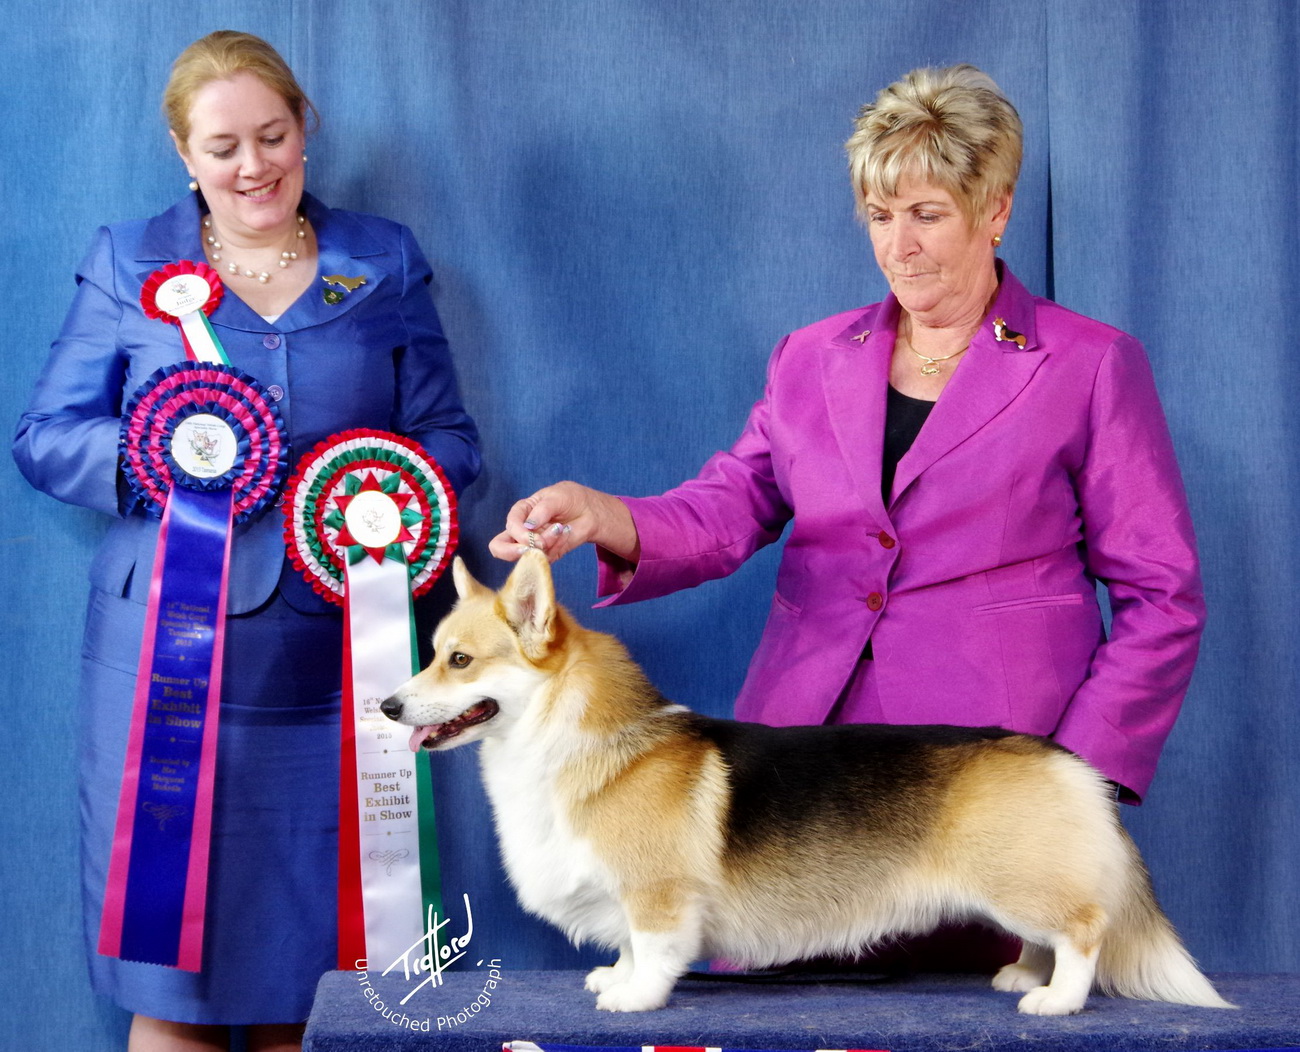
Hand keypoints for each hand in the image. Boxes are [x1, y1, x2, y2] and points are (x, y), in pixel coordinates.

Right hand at [488, 481, 639, 563]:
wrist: (590, 510)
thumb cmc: (570, 498)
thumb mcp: (556, 497)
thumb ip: (541, 510)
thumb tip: (528, 526)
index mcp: (520, 513)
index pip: (509, 526)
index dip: (518, 534)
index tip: (534, 538)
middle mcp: (522, 530)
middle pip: (500, 548)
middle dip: (512, 552)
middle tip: (534, 549)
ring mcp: (533, 545)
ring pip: (525, 556)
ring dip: (546, 546)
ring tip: (562, 530)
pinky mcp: (546, 555)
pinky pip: (544, 560)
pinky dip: (556, 548)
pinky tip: (566, 534)